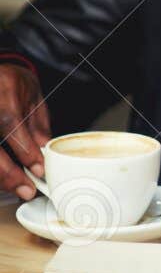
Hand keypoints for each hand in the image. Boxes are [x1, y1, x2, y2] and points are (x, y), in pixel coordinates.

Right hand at [0, 58, 50, 199]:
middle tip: (26, 189)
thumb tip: (45, 155)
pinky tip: (3, 179)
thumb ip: (37, 125)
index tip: (38, 169)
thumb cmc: (10, 82)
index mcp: (2, 91)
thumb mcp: (32, 96)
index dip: (24, 150)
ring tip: (15, 188)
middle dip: (7, 173)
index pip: (10, 123)